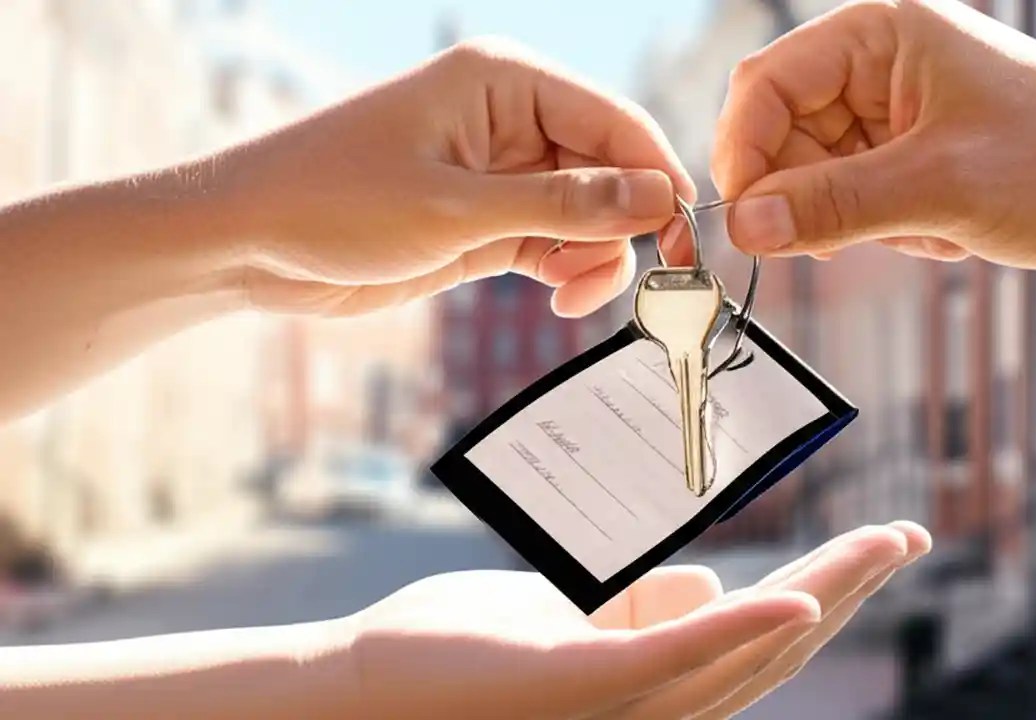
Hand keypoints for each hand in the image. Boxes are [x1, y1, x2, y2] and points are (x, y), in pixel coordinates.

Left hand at [217, 38, 693, 317]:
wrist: (247, 243)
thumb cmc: (331, 201)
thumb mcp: (455, 209)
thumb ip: (562, 206)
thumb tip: (655, 199)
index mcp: (505, 82)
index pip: (616, 121)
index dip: (658, 177)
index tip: (684, 239)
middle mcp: (511, 121)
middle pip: (611, 169)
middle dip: (628, 226)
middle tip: (642, 283)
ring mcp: (500, 174)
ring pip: (589, 214)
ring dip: (597, 257)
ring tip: (571, 295)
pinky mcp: (485, 222)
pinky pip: (555, 243)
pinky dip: (569, 271)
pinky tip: (559, 297)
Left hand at [334, 523, 928, 718]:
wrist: (362, 685)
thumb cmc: (461, 650)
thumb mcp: (576, 617)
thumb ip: (644, 606)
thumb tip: (711, 580)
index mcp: (652, 683)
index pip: (761, 639)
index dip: (832, 598)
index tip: (881, 548)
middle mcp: (652, 707)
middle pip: (774, 647)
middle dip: (849, 592)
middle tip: (909, 537)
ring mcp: (620, 704)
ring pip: (745, 651)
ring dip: (821, 598)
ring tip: (878, 549)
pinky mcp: (581, 686)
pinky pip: (675, 657)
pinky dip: (738, 625)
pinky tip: (790, 594)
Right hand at [708, 0, 1035, 270]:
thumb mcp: (939, 189)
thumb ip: (831, 205)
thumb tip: (742, 225)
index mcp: (884, 31)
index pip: (767, 83)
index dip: (745, 153)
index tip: (745, 220)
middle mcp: (882, 61)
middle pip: (782, 130)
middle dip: (804, 194)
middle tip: (841, 242)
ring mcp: (896, 106)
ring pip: (814, 171)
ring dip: (851, 217)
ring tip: (923, 228)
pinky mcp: (911, 149)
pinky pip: (853, 193)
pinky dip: (881, 225)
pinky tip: (939, 230)